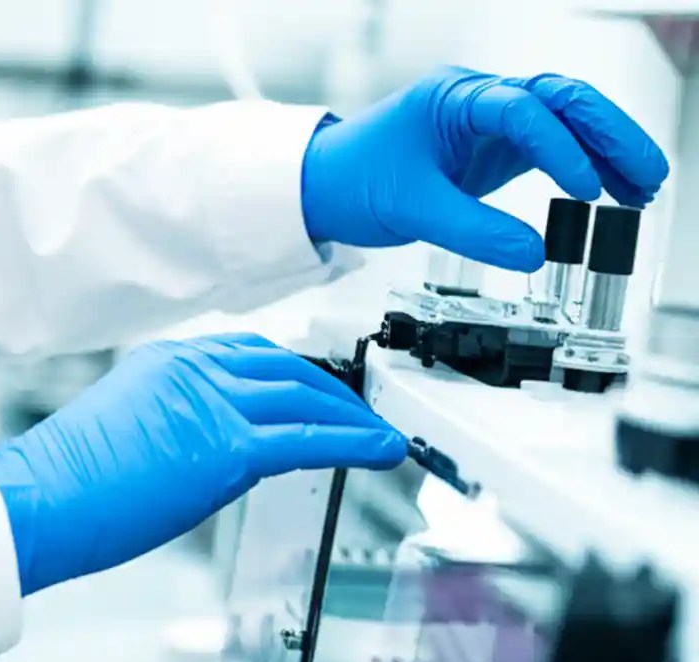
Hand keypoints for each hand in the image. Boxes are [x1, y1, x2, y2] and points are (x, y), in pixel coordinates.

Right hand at [0, 333, 406, 595]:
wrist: (42, 499)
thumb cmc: (67, 480)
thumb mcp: (125, 425)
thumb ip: (174, 419)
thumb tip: (211, 447)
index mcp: (166, 359)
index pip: (249, 353)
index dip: (295, 372)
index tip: (319, 389)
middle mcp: (193, 368)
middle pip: (286, 368)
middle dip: (334, 390)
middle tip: (363, 409)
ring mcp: (211, 402)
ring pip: (306, 399)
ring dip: (353, 417)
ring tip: (381, 433)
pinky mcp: (226, 446)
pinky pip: (309, 439)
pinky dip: (355, 442)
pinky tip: (381, 450)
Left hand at [302, 66, 669, 271]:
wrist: (324, 184)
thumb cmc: (354, 178)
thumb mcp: (412, 210)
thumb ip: (474, 232)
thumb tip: (533, 253)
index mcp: (453, 99)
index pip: (523, 109)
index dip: (559, 147)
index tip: (583, 188)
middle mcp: (479, 100)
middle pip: (562, 99)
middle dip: (609, 134)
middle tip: (646, 174)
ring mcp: (490, 122)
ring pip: (566, 121)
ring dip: (607, 151)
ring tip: (644, 188)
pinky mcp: (496, 148)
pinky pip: (552, 148)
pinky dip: (584, 167)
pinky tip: (612, 194)